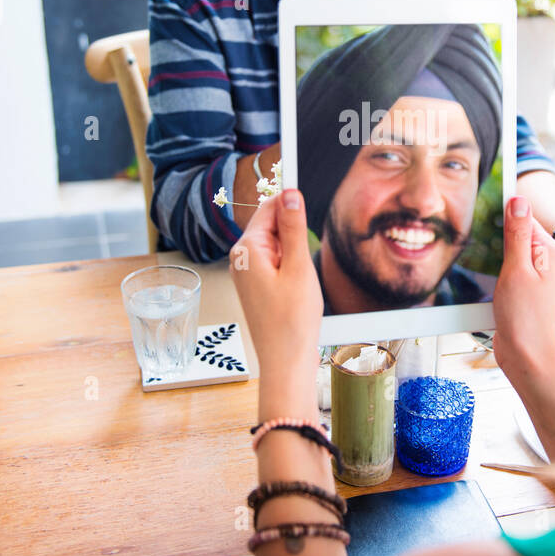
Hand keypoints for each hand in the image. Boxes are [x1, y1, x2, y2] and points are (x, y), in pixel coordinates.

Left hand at [229, 189, 322, 379]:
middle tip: (307, 258)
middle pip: (272, 224)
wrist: (285, 362)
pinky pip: (275, 261)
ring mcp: (247, 272)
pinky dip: (291, 265)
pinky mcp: (256, 285)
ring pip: (276, 243)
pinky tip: (299, 284)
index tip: (312, 202)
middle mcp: (241, 257)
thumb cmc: (291, 321)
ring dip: (295, 250)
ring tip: (302, 277)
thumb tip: (290, 193)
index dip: (293, 203)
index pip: (270, 206)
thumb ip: (294, 227)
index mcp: (247, 248)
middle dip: (295, 231)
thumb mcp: (298, 267)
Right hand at [492, 196, 554, 382]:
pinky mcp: (523, 288)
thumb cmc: (524, 316)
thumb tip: (519, 199)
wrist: (527, 355)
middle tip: (478, 238)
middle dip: (497, 232)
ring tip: (481, 257)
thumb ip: (518, 234)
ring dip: (494, 251)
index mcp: (547, 250)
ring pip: (510, 249)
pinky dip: (495, 266)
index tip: (482, 213)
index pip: (523, 216)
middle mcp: (544, 260)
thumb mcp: (517, 269)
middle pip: (517, 231)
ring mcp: (534, 275)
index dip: (502, 212)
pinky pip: (508, 266)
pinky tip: (485, 273)